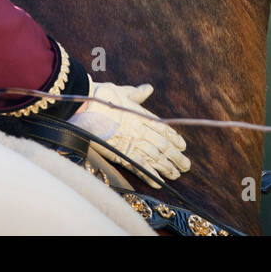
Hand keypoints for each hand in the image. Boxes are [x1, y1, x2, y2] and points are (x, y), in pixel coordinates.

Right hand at [67, 80, 190, 186]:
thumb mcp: (122, 92)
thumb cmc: (101, 96)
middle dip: (175, 156)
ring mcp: (131, 142)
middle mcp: (139, 130)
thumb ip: (137, 94)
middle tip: (186, 165)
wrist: (84, 106)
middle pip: (162, 145)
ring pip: (155, 157)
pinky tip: (158, 183)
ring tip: (176, 175)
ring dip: (167, 167)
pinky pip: (139, 166)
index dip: (174, 138)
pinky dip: (150, 175)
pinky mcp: (121, 152)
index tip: (183, 146)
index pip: (163, 128)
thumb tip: (148, 88)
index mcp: (140, 115)